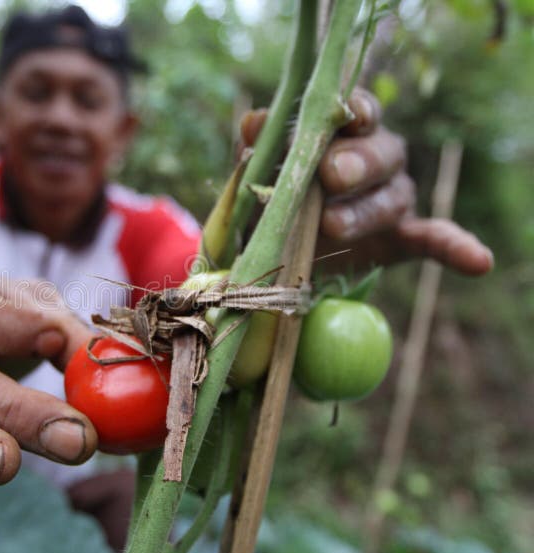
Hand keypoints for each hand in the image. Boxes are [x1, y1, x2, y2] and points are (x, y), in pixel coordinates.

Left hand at [240, 88, 492, 275]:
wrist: (275, 248)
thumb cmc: (269, 197)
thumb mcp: (257, 172)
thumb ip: (261, 149)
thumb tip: (254, 124)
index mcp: (345, 132)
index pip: (358, 111)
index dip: (354, 111)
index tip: (343, 118)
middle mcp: (377, 158)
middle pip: (381, 151)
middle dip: (356, 162)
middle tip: (329, 175)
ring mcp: (391, 198)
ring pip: (394, 197)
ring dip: (363, 211)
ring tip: (329, 225)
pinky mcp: (400, 239)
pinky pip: (433, 240)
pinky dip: (455, 249)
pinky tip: (478, 261)